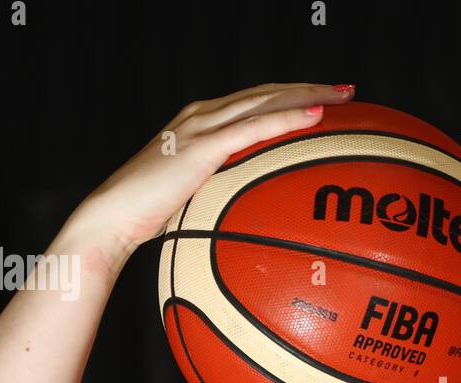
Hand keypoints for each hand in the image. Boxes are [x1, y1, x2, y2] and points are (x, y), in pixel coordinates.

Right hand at [67, 82, 354, 269]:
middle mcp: (203, 115)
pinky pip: (255, 127)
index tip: (326, 99)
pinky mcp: (202, 146)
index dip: (291, 96)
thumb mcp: (193, 195)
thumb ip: (219, 188)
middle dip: (310, 87)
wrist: (112, 218)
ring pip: (266, 100)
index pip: (255, 102)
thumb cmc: (148, 214)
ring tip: (343, 94)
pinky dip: (288, 118)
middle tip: (348, 89)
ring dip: (308, 94)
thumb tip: (248, 209)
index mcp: (201, 123)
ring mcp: (202, 126)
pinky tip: (316, 115)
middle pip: (267, 92)